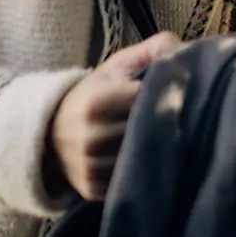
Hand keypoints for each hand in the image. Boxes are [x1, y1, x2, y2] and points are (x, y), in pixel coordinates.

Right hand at [45, 32, 182, 200]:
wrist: (49, 133)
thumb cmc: (95, 94)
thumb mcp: (117, 66)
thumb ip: (151, 50)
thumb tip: (181, 46)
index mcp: (97, 101)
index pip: (150, 100)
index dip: (171, 97)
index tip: (185, 95)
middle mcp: (90, 137)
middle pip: (150, 132)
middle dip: (170, 125)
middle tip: (187, 119)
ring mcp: (90, 166)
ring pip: (145, 160)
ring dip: (161, 151)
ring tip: (171, 140)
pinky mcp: (93, 190)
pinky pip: (132, 182)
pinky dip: (145, 173)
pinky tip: (152, 162)